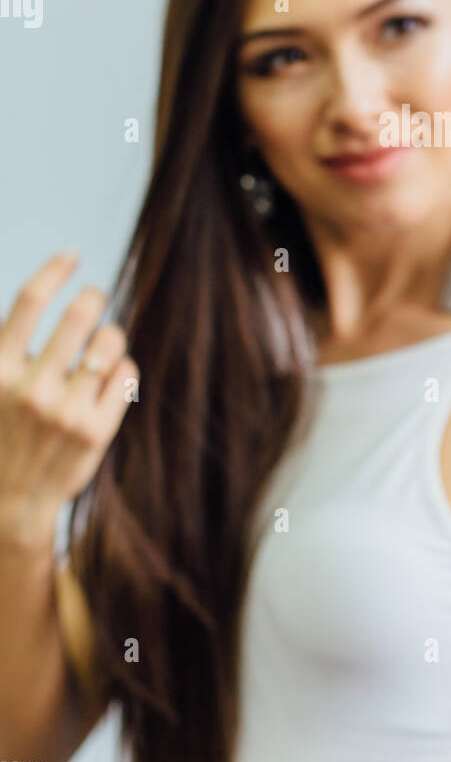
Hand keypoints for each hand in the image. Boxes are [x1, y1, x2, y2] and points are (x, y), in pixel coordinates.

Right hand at [0, 251, 138, 548]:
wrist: (10, 505)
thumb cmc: (1, 434)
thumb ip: (8, 348)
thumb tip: (43, 290)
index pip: (28, 302)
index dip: (53, 270)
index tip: (72, 255)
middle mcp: (30, 390)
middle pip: (79, 313)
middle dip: (92, 296)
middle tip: (93, 297)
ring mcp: (66, 412)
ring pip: (110, 340)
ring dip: (110, 334)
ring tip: (100, 346)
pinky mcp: (96, 431)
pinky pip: (127, 372)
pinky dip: (122, 366)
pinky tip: (108, 378)